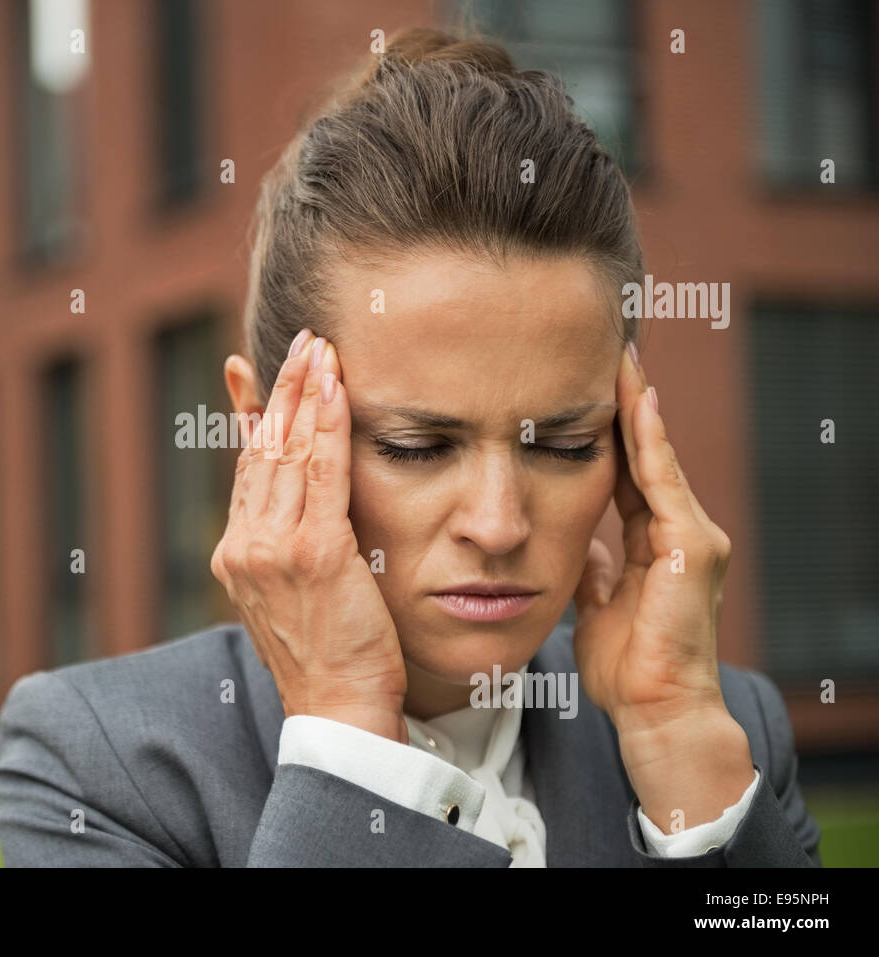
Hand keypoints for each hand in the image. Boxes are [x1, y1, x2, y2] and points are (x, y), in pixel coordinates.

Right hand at [211, 329, 408, 743]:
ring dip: (305, 393)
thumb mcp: (295, 595)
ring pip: (287, 452)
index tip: (258, 371)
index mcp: (237, 554)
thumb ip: (290, 543)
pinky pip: (321, 473)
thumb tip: (301, 510)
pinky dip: (327, 424)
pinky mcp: (312, 553)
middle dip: (282, 390)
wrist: (337, 713)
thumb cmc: (327, 657)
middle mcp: (244, 545)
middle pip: (262, 450)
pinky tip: (336, 388)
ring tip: (321, 349)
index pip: (248, 467)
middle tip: (303, 341)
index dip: (256, 415)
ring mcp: (272, 548)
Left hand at [572, 345, 754, 829]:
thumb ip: (596, 571)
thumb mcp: (599, 605)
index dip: (612, 434)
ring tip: (623, 361)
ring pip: (659, 460)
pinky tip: (637, 405)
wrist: (655, 710)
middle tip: (611, 354)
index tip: (591, 393)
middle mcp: (679, 532)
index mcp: (654, 544)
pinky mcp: (691, 547)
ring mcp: (692, 538)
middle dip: (629, 407)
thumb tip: (580, 549)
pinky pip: (663, 484)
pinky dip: (649, 444)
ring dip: (640, 410)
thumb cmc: (627, 667)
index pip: (630, 475)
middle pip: (647, 456)